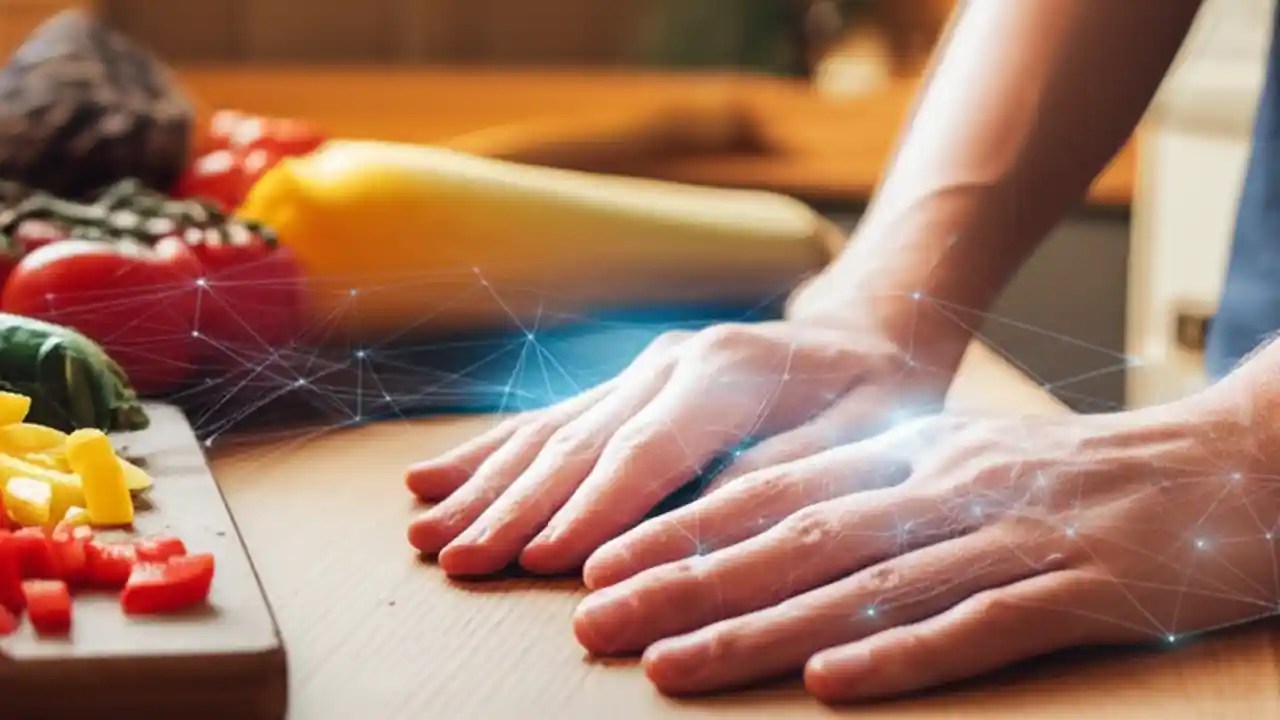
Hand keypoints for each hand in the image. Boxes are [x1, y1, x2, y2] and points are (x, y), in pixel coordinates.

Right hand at [405, 318, 953, 576]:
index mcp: (731, 369)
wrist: (867, 331)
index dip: (596, 508)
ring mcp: (642, 369)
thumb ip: (793, 471)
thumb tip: (708, 524)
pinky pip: (548, 419)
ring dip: (486, 486)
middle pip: (582, 443)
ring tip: (427, 532)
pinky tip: (434, 478)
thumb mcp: (872, 435)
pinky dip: (489, 454)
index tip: (542, 560)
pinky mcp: (626, 385)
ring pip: (551, 432)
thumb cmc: (879, 395)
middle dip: (516, 508)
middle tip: (460, 562)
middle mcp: (672, 361)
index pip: (650, 451)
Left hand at [573, 399, 1279, 701]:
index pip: (777, 492)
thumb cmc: (1083, 478)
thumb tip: (773, 522)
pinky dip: (901, 656)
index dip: (683, 530)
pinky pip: (978, 627)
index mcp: (915, 457)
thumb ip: (879, 488)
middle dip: (685, 582)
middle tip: (595, 623)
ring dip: (758, 629)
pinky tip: (829, 685)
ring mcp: (1010, 537)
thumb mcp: (968, 464)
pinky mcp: (1078, 590)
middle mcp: (946, 488)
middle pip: (794, 540)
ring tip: (669, 667)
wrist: (1228, 468)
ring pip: (863, 585)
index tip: (602, 568)